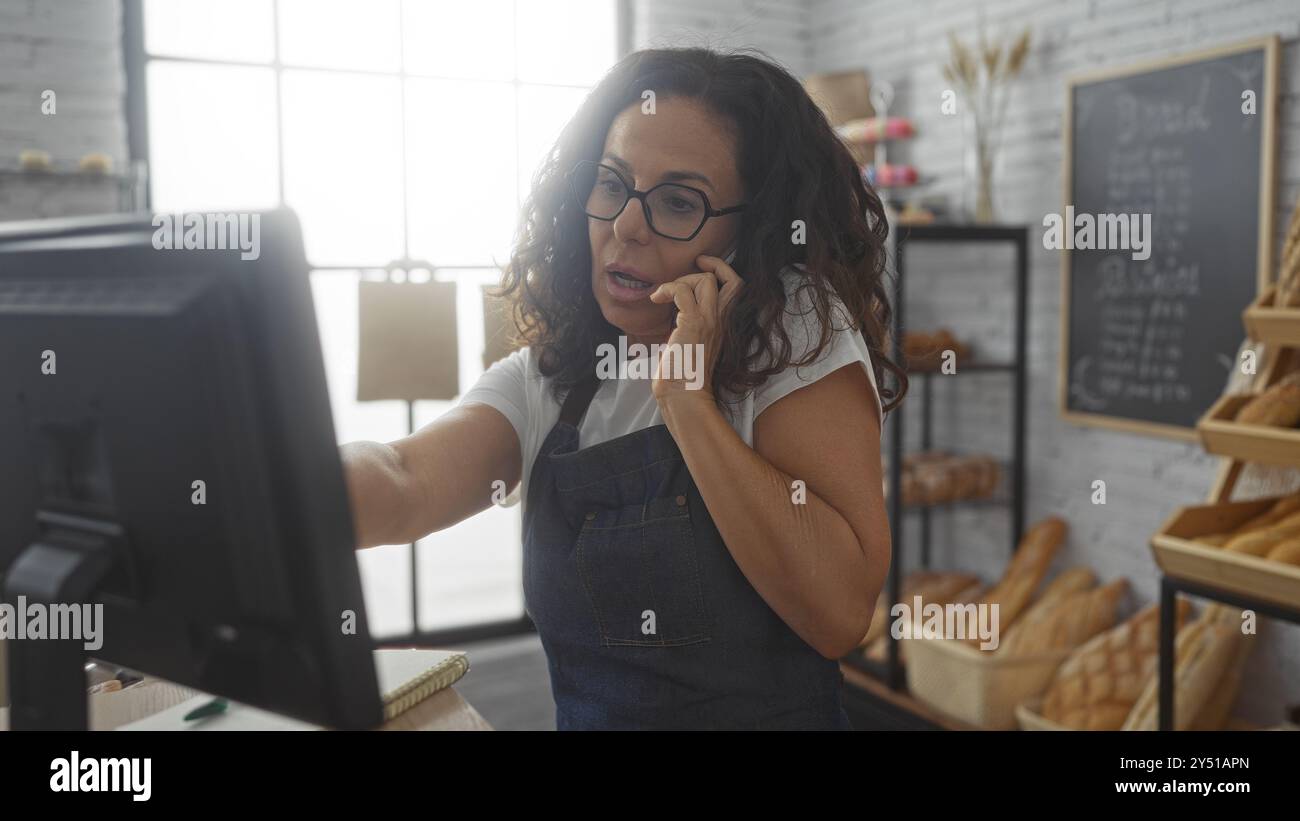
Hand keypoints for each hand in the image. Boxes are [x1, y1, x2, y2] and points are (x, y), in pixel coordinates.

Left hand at [647, 253, 742, 405]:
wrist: (683, 395)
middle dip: (710, 266)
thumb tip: (669, 325)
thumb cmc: (682, 378)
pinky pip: (682, 290)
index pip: (737, 288)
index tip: (703, 266)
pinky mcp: (692, 323)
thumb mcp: (689, 347)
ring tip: (666, 294)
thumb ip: (688, 331)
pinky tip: (656, 299)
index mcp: (722, 325)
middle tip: (690, 268)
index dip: (723, 270)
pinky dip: (667, 288)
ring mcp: (709, 321)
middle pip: (731, 279)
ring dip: (683, 279)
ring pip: (706, 280)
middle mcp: (721, 321)